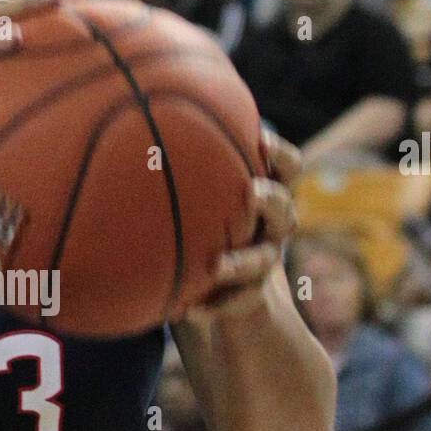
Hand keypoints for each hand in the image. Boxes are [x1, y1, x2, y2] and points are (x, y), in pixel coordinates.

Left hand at [182, 129, 300, 321]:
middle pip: (285, 211)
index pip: (287, 169)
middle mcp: (271, 230)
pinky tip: (187, 311)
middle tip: (250, 194)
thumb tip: (143, 120)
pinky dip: (215, 307)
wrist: (222, 298)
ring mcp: (263, 265)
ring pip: (263, 261)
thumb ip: (183, 170)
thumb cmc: (199, 232)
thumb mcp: (196, 201)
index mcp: (263, 199)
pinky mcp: (250, 298)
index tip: (259, 139)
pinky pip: (240, 303)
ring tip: (216, 266)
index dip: (279, 154)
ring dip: (240, 262)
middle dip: (270, 200)